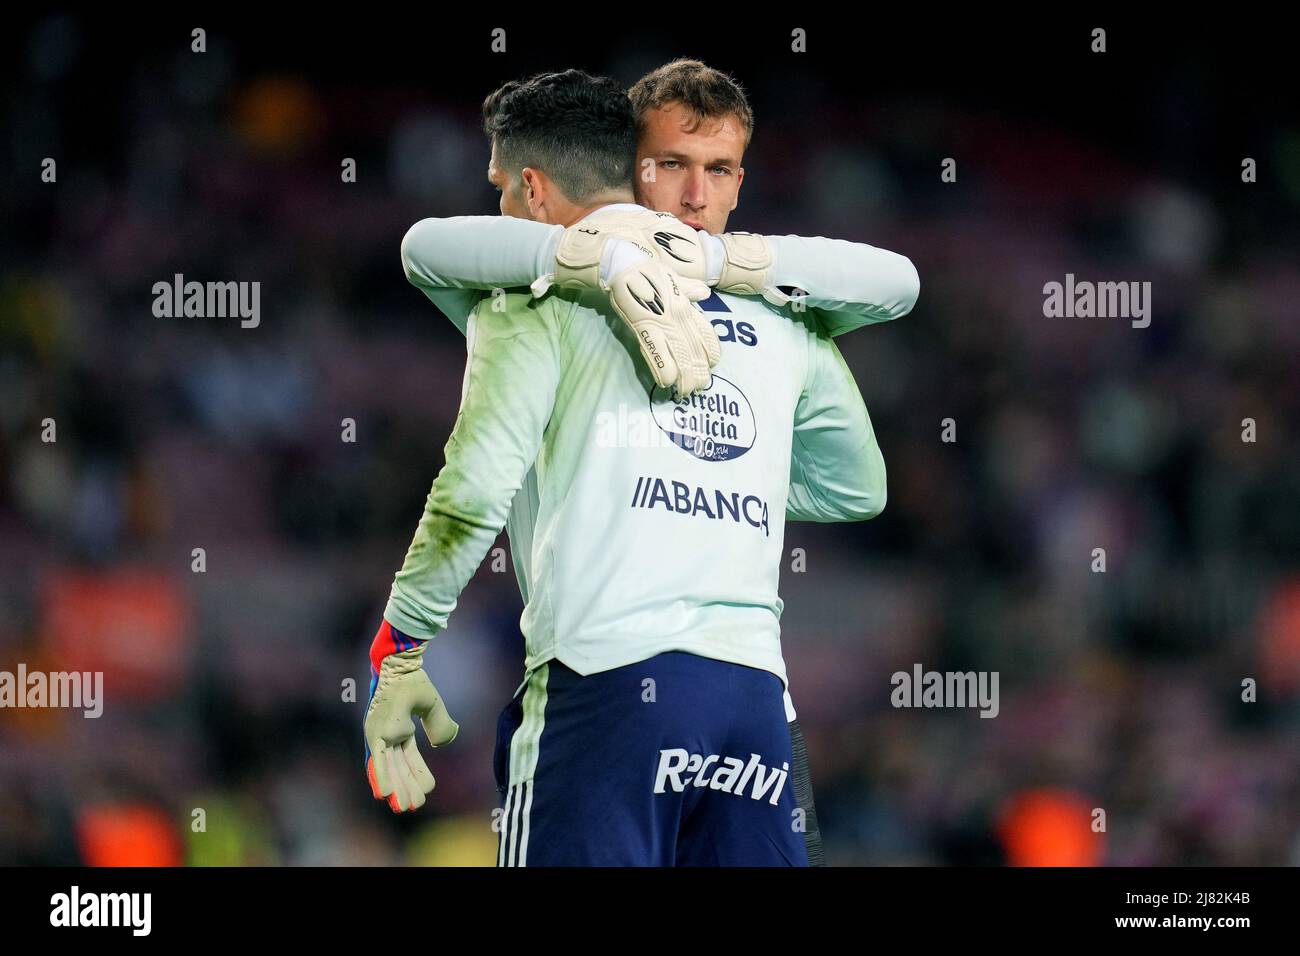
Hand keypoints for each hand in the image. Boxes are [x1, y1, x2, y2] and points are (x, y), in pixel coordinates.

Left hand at [363, 623, 458, 813]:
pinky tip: (385, 795)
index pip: (408, 757)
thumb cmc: (413, 681)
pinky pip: (378, 760)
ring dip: (396, 788)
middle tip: (413, 807)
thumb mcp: (432, 706)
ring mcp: (379, 735)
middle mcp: (386, 734)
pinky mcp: (376, 733)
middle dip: (407, 787)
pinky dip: (381, 777)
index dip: (417, 774)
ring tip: (403, 808)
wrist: (401, 666)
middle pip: (398, 767)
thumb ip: (440, 724)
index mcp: (398, 728)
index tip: (427, 790)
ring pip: (388, 768)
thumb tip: (443, 742)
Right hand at [551, 215, 720, 395]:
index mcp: (686, 306)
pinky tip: (666, 383)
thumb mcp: (673, 277)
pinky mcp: (643, 325)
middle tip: (699, 388)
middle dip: (698, 372)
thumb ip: (689, 288)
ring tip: (685, 392)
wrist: (625, 262)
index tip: (712, 365)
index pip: (706, 333)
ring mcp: (662, 321)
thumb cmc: (647, 269)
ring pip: (679, 355)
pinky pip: (656, 352)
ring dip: (683, 376)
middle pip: (694, 350)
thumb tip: (704, 293)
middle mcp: (678, 316)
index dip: (710, 352)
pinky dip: (662, 368)